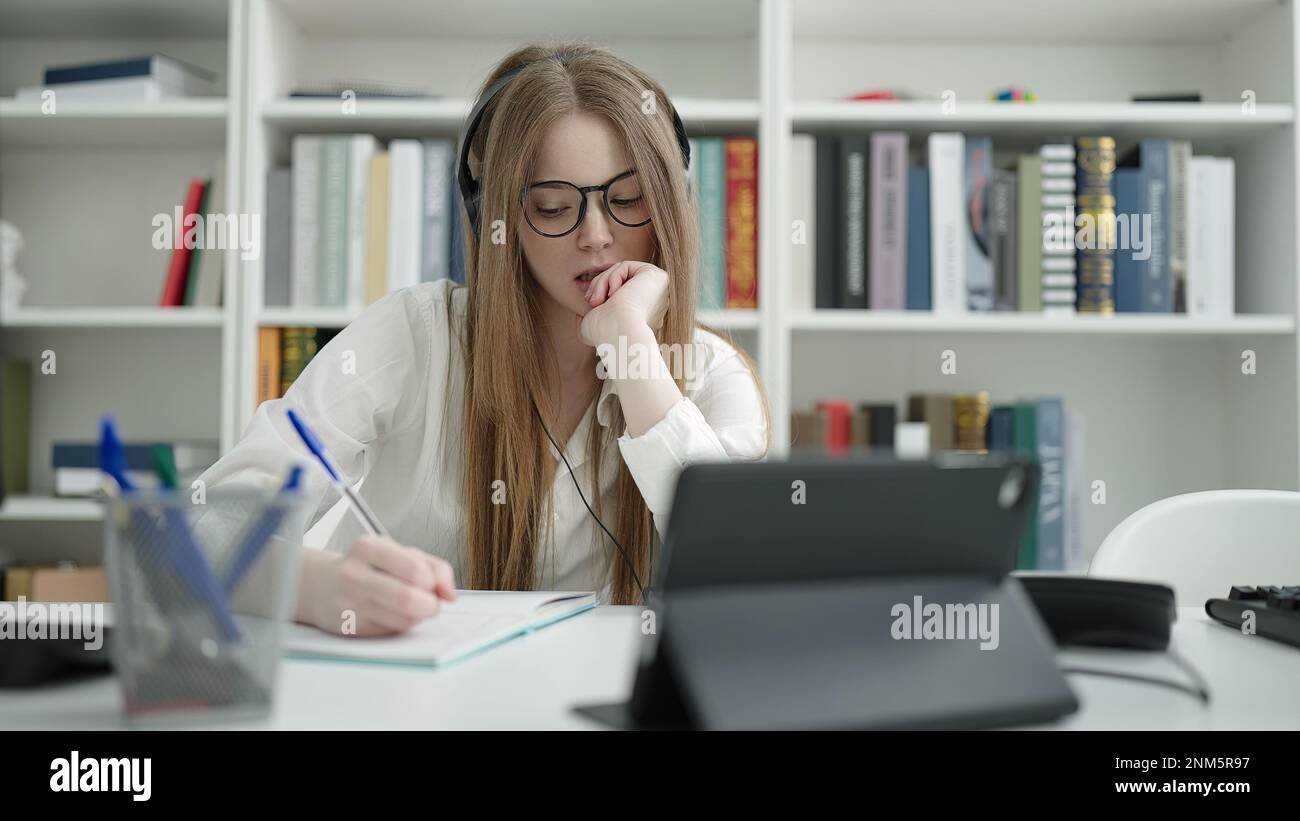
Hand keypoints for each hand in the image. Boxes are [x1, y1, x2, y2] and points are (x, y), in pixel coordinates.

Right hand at [301, 535, 457, 636]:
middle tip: (430, 603)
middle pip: (408, 599)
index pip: (415, 570)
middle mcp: (353, 575)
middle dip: (430, 605)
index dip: (433, 583)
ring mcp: (348, 603)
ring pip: (403, 620)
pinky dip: (400, 625)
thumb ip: (434, 567)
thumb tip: (450, 595)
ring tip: (410, 607)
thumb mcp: (399, 553)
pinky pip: (391, 632)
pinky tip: (391, 614)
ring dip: (418, 617)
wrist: (320, 585)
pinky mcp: (348, 628)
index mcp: (368, 548)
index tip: (432, 585)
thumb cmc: (366, 566)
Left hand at [577, 261, 669, 346]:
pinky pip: (626, 266)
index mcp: (644, 314)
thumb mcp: (592, 325)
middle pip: (620, 281)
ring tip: (597, 300)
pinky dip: (612, 277)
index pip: (620, 293)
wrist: (620, 333)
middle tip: (591, 301)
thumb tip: (583, 309)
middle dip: (600, 286)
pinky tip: (613, 294)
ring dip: (602, 283)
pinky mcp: (657, 276)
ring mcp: (658, 289)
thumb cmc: (605, 334)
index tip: (589, 303)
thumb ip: (589, 315)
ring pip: (621, 273)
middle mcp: (654, 301)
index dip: (600, 294)